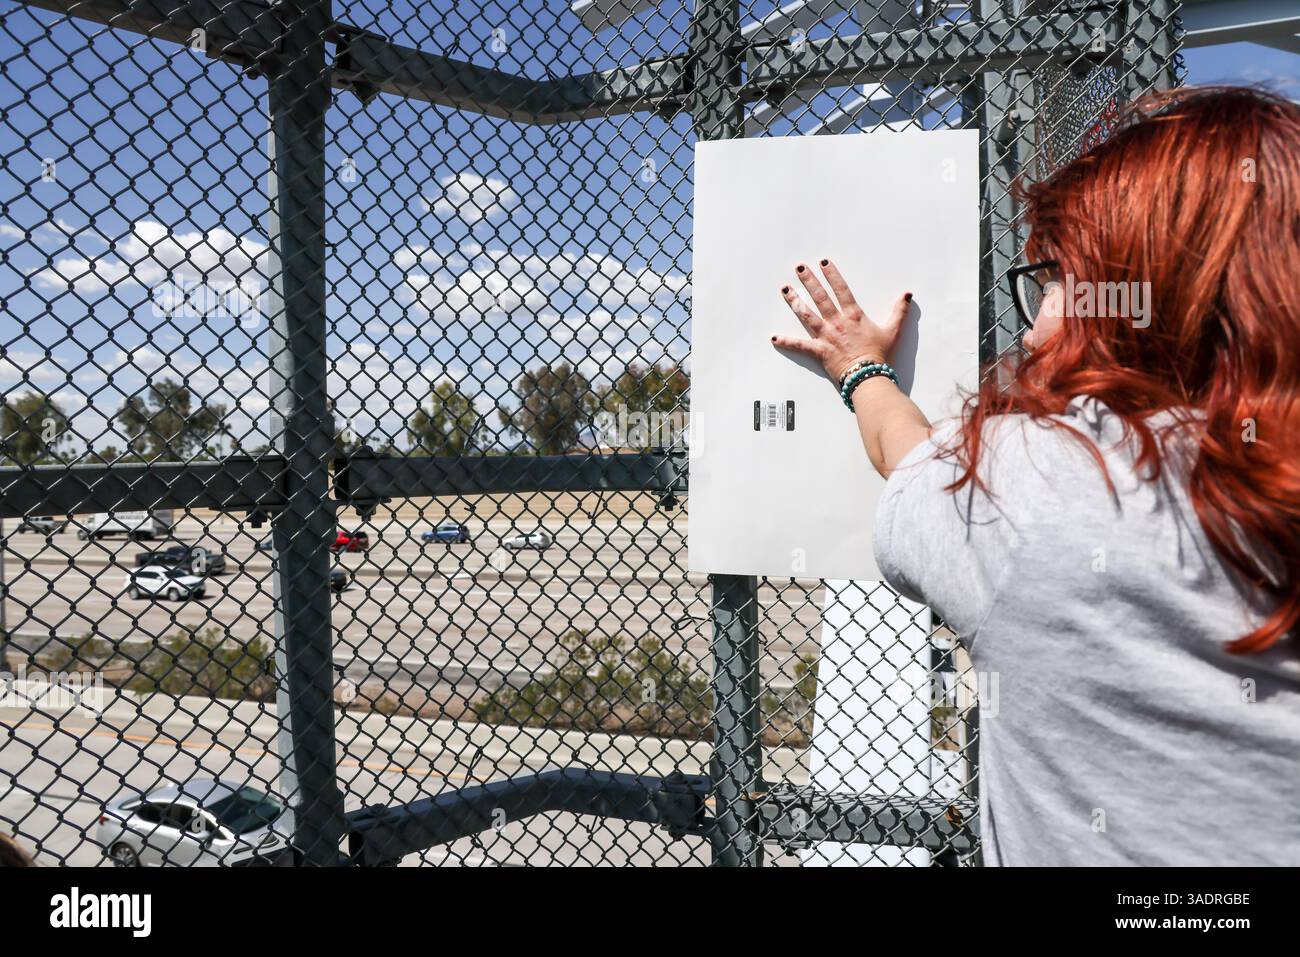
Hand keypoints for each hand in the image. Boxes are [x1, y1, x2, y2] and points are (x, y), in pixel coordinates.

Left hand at [772, 258, 911, 382]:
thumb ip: (899, 312)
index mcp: (853, 315)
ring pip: (807, 314)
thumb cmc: (879, 355)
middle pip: (820, 296)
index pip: (841, 289)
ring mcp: (826, 335)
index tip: (824, 263)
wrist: (868, 376)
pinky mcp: (819, 351)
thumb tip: (907, 295)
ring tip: (785, 289)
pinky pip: (800, 345)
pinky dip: (787, 342)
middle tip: (799, 267)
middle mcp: (837, 322)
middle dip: (809, 280)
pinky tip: (774, 337)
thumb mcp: (893, 331)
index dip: (832, 274)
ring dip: (795, 301)